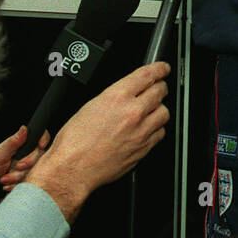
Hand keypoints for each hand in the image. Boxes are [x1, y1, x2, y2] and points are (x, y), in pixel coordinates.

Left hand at [0, 125, 49, 207]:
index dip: (42, 140)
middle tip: (15, 168)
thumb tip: (24, 128)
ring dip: (18, 178)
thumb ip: (13, 142)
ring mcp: (24, 169)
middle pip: (38, 156)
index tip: (40, 146)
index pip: (38, 137)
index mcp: (18, 146)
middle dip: (26, 165)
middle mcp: (23, 156)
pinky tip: (6, 187)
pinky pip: (28, 183)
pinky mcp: (23, 181)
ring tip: (3, 180)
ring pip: (33, 171)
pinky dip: (17, 186)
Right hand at [25, 61, 170, 224]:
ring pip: (164, 113)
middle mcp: (132, 112)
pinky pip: (160, 133)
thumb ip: (115, 96)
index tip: (163, 69)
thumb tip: (129, 91)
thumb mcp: (90, 106)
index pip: (148, 75)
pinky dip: (156, 130)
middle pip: (160, 92)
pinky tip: (147, 129)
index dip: (159, 69)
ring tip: (150, 111)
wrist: (73, 169)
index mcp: (117, 97)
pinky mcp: (143, 148)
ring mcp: (140, 131)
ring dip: (158, 109)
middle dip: (160, 88)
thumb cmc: (74, 141)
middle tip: (157, 89)